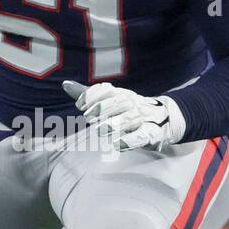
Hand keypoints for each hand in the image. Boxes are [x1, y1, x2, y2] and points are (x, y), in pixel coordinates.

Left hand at [63, 80, 185, 150]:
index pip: (104, 90)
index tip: (81, 106)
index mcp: (121, 93)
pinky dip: (127, 141)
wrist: (163, 119)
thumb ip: (88, 95)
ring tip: (100, 130)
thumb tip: (65, 84)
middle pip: (114, 103)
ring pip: (123, 121)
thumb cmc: (129, 110)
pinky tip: (116, 144)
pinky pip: (138, 137)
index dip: (90, 98)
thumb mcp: (110, 99)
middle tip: (90, 119)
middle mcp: (132, 103)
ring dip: (110, 126)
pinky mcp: (150, 134)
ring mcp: (141, 118)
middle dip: (99, 111)